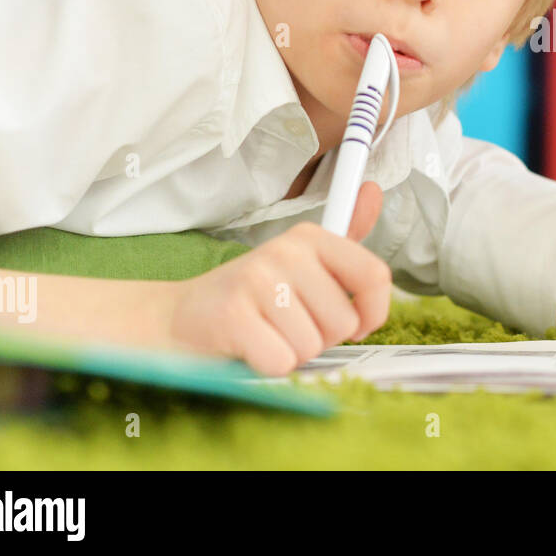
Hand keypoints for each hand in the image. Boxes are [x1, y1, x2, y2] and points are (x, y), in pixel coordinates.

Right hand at [165, 181, 390, 375]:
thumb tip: (374, 189)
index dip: (373, 311)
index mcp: (311, 237)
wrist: (181, 317)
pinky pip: (281, 362)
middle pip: (344, 322)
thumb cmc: (254, 297)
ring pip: (312, 346)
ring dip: (292, 353)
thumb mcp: (304, 262)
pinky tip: (249, 348)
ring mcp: (258, 280)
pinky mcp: (233, 314)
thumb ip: (346, 235)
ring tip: (266, 334)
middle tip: (288, 326)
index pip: (374, 276)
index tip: (357, 324)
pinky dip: (268, 366)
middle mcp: (287, 251)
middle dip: (321, 338)